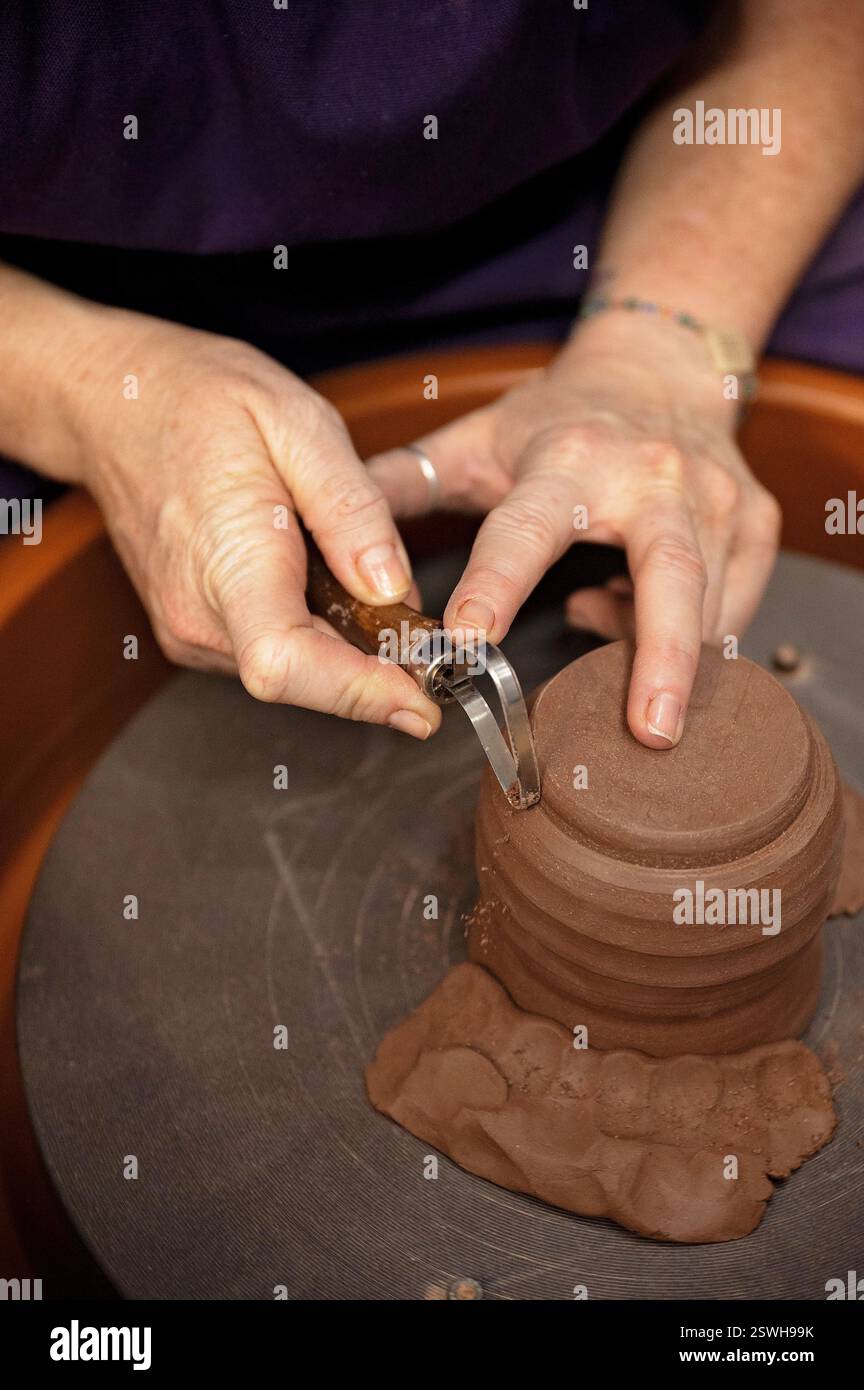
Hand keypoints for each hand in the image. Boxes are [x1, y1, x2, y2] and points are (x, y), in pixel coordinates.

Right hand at [66, 313, 440, 737]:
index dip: (358, 694)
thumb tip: (393, 589)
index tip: (421, 705)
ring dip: (348, 649)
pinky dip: (317, 634)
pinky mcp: (196, 631)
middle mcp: (198, 616)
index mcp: (226, 561)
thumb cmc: (204, 402)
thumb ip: (351, 510)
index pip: (285, 666)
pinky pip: (274, 652)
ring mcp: (190, 630)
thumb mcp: (299, 424)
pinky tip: (326, 584)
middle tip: (429, 637)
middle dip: (377, 671)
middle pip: (303, 680)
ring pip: (294, 672)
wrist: (120, 404)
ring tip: (370, 586)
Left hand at [368, 313, 780, 747]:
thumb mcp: (478, 440)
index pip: (526, 530)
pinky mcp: (756, 523)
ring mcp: (716, 499)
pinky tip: (641, 618)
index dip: (497, 586)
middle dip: (660, 655)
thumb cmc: (560, 418)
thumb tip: (330, 538)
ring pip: (707, 603)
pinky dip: (695, 634)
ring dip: (665, 653)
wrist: (660, 369)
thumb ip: (404, 488)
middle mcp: (651, 476)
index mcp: (570, 460)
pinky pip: (734, 605)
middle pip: (669, 573)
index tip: (469, 641)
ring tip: (630, 684)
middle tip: (648, 732)